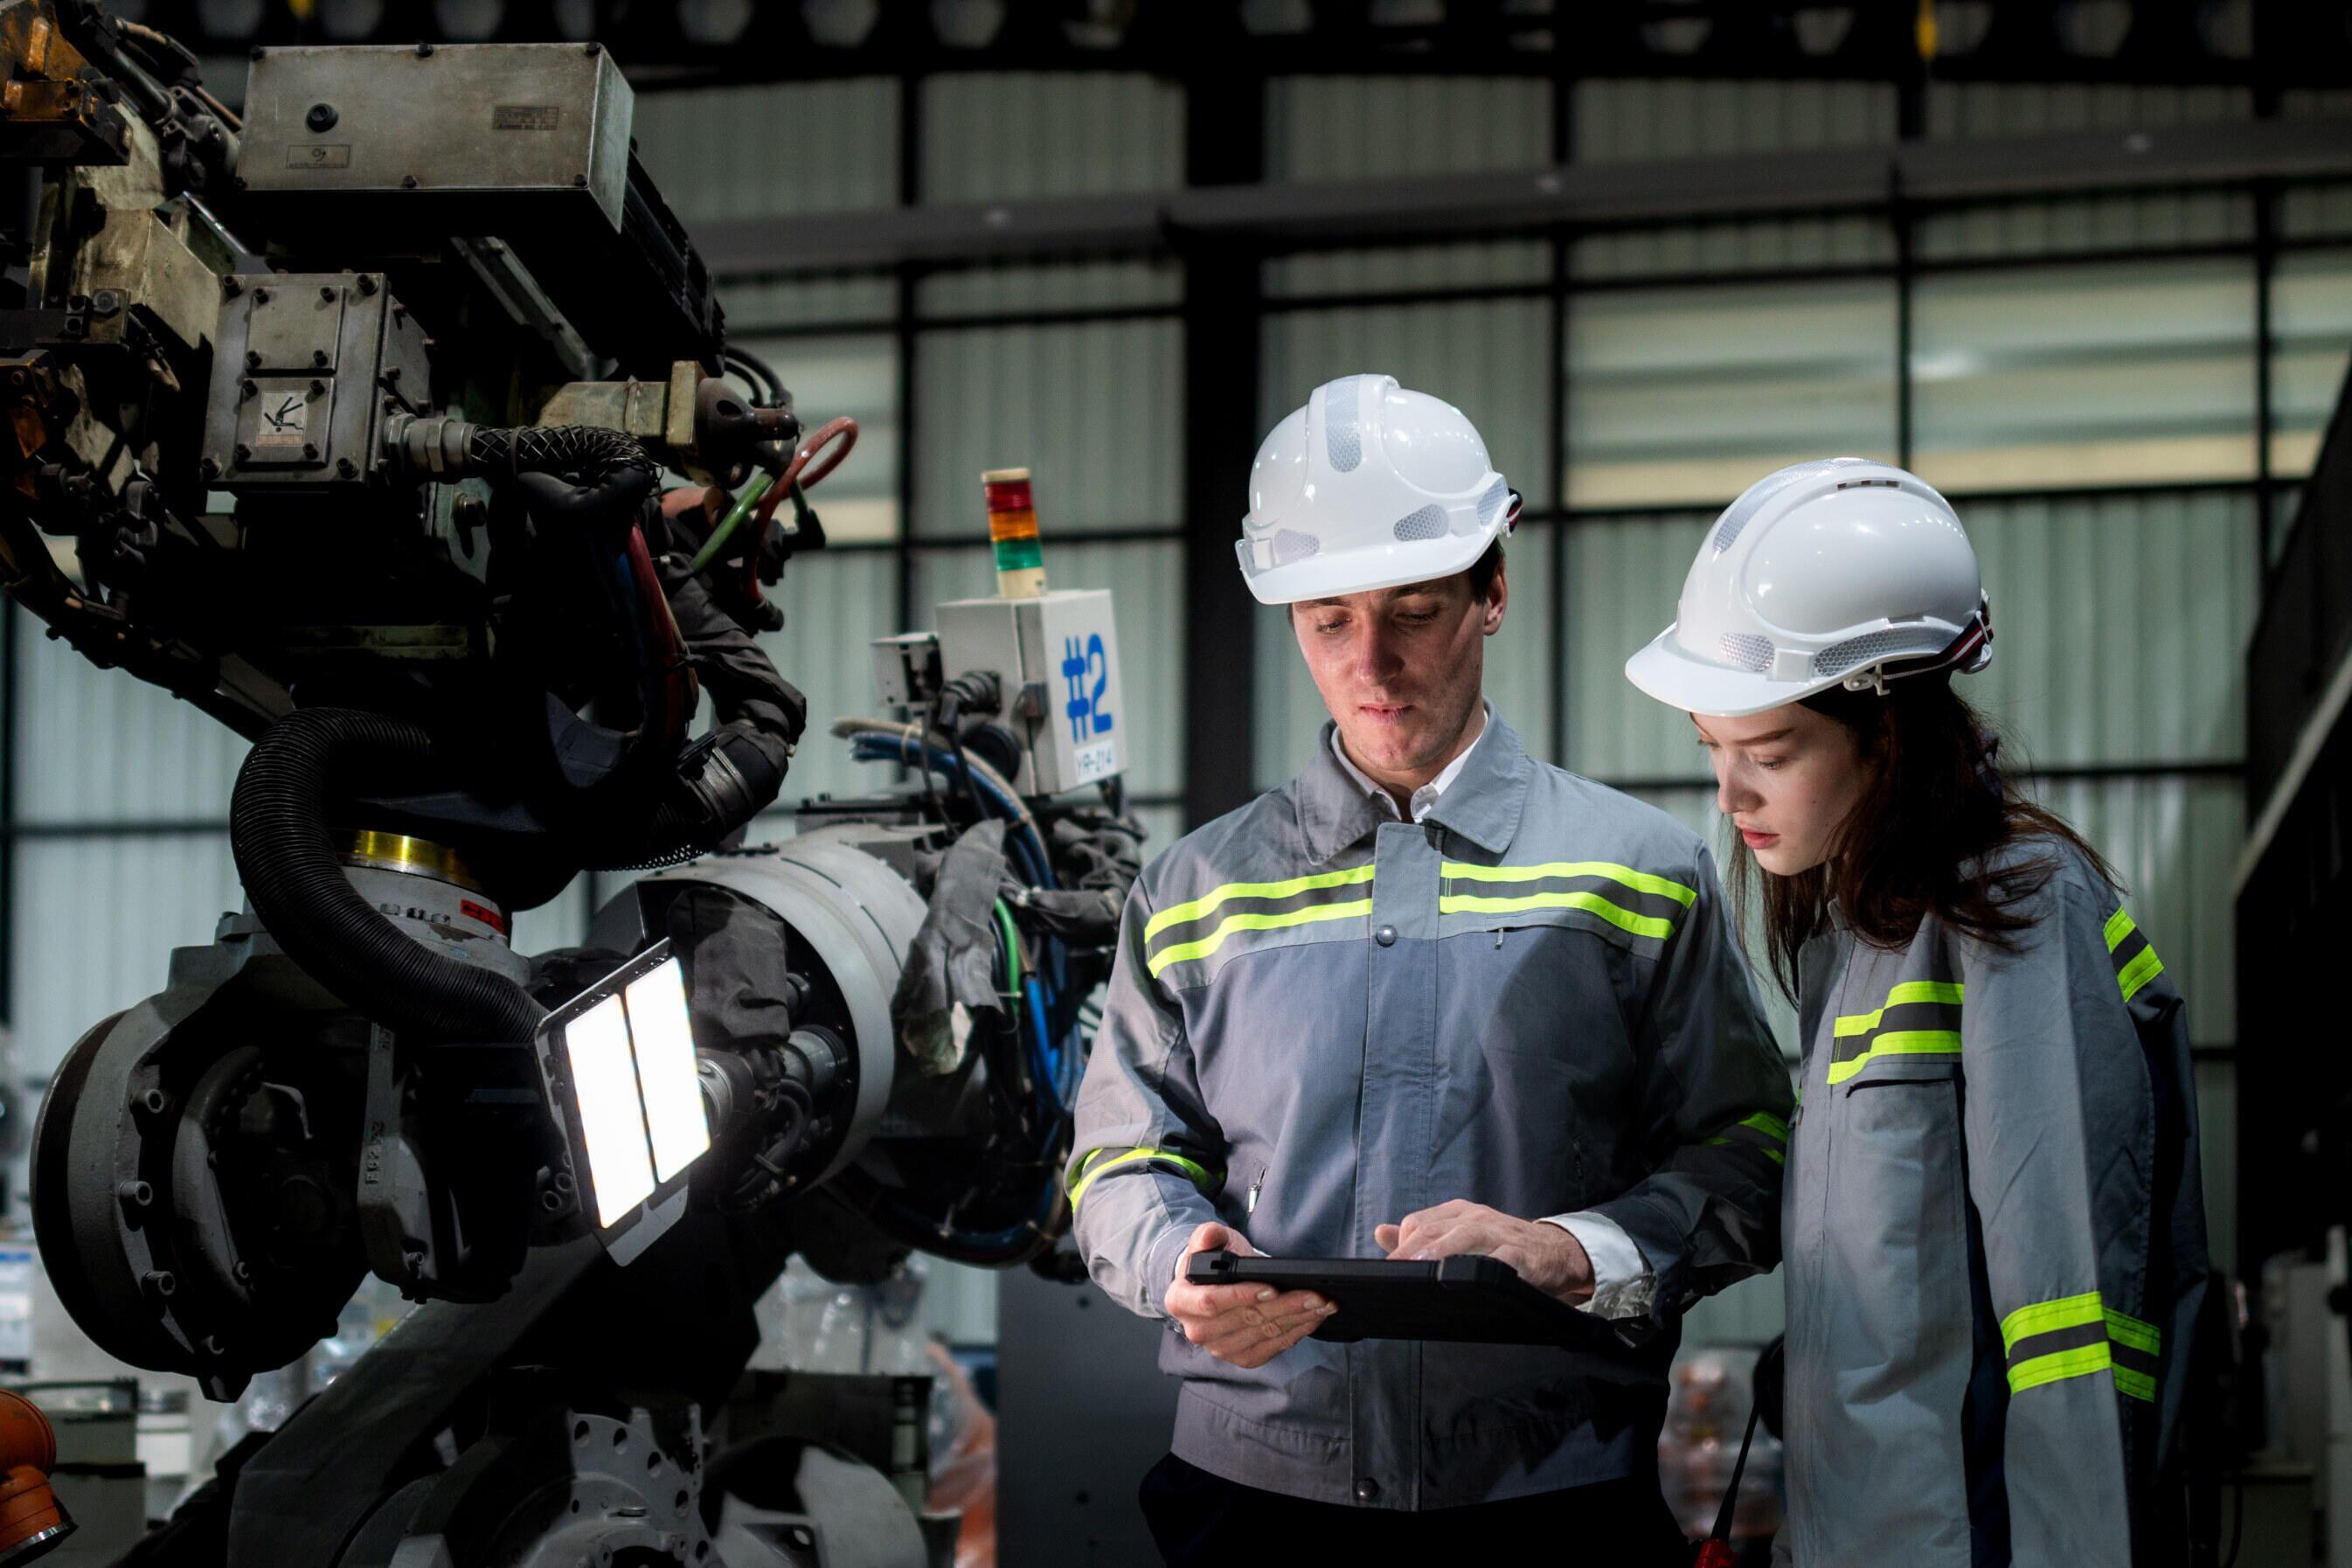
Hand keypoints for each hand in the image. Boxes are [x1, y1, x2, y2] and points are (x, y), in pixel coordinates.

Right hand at [1161, 1222, 1337, 1368]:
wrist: (1215, 1287)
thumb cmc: (1212, 1262)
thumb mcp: (1208, 1241)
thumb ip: (1207, 1235)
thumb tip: (1208, 1235)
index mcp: (1180, 1301)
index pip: (1211, 1302)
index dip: (1242, 1295)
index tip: (1272, 1287)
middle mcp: (1197, 1331)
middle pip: (1246, 1319)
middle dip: (1285, 1305)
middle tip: (1315, 1294)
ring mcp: (1220, 1348)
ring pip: (1265, 1333)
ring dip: (1298, 1319)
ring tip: (1323, 1303)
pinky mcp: (1243, 1357)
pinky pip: (1274, 1346)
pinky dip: (1298, 1331)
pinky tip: (1315, 1317)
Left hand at [1376, 1200, 1594, 1304]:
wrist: (1556, 1251)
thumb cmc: (1503, 1246)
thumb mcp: (1461, 1235)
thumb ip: (1422, 1236)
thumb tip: (1380, 1232)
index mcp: (1458, 1213)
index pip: (1419, 1222)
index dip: (1403, 1247)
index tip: (1391, 1270)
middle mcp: (1475, 1218)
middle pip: (1435, 1229)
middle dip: (1410, 1250)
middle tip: (1393, 1270)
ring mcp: (1498, 1233)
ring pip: (1464, 1236)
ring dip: (1440, 1252)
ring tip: (1421, 1268)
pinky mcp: (1519, 1254)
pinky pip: (1500, 1259)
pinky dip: (1484, 1267)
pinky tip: (1469, 1279)